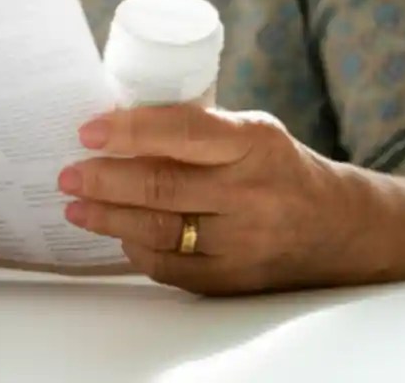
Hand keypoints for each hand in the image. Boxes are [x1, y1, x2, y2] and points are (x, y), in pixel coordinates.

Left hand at [59, 106, 357, 295]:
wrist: (335, 227)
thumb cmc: (277, 168)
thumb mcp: (251, 132)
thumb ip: (194, 130)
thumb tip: (116, 124)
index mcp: (255, 143)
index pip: (182, 132)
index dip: (130, 131)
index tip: (88, 131)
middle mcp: (250, 193)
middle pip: (161, 187)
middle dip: (104, 180)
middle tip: (68, 174)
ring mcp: (242, 242)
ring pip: (159, 231)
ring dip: (108, 218)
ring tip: (77, 206)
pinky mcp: (232, 279)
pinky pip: (169, 266)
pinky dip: (137, 248)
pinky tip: (118, 233)